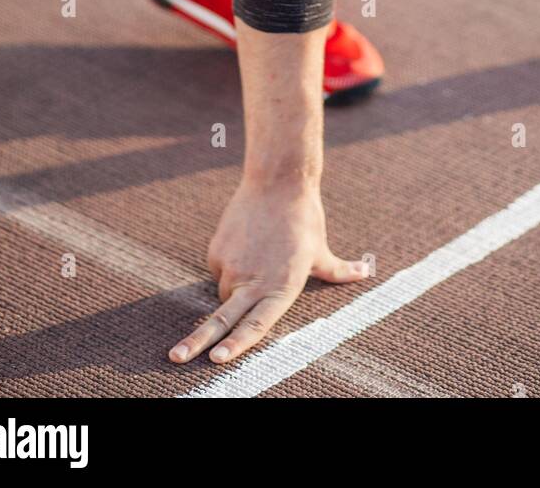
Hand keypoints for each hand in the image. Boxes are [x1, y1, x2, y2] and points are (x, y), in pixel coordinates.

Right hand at [168, 179, 370, 366]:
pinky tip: (245, 244)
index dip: (237, 345)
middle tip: (174, 358)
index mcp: (282, 286)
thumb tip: (365, 272)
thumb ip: (337, 270)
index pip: (256, 324)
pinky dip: (229, 266)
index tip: (217, 360)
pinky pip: (219, 269)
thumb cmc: (304, 218)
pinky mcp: (217, 250)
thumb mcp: (321, 249)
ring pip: (226, 292)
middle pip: (221, 318)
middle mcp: (254, 279)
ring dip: (235, 289)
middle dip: (197, 342)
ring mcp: (232, 264)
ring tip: (259, 258)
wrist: (278, 180)